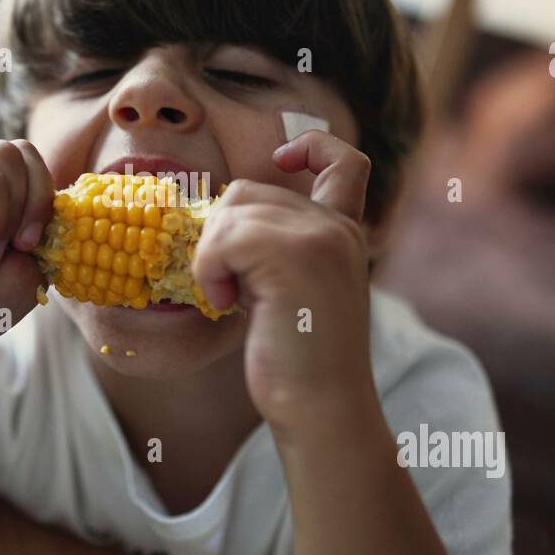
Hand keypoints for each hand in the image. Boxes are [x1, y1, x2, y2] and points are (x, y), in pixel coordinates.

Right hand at [0, 139, 53, 387]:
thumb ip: (46, 233)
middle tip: (17, 248)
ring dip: (7, 214)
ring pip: (10, 155)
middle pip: (27, 154)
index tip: (35, 247)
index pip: (37, 170)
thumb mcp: (24, 273)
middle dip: (36, 204)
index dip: (47, 203)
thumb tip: (62, 204)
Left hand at [193, 130, 377, 433]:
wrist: (321, 408)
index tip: (280, 159)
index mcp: (344, 234)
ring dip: (212, 258)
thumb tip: (220, 216)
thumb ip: (278, 247)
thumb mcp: (293, 289)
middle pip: (247, 191)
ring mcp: (320, 238)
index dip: (310, 146)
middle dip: (220, 235)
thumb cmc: (297, 360)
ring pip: (231, 211)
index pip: (345, 160)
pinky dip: (209, 270)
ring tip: (231, 301)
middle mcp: (338, 229)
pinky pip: (224, 238)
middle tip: (230, 287)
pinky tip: (225, 305)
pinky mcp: (294, 257)